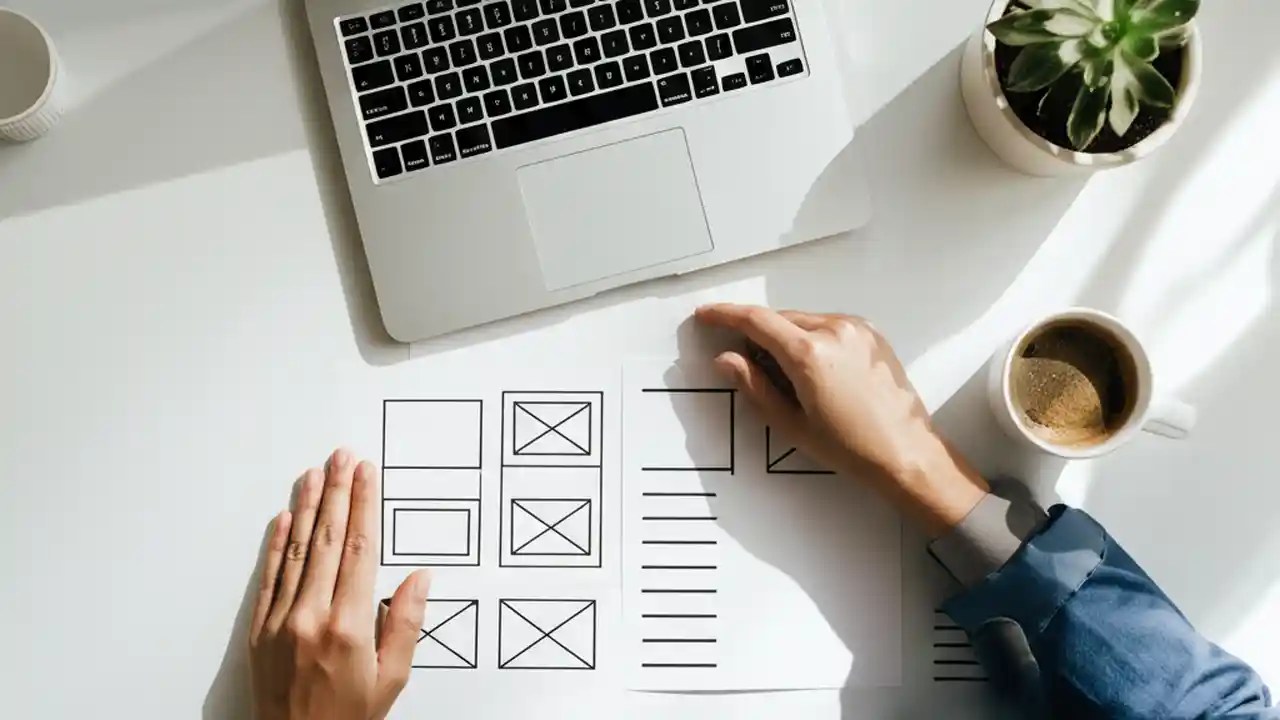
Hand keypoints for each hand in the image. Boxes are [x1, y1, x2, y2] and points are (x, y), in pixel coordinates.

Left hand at [250, 449, 430, 719]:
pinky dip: (276, 545)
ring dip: (305, 508)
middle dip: (336, 493)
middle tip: (342, 457)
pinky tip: (283, 518)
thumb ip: (405, 624)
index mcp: (349, 627)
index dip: (364, 506)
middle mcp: (310, 618)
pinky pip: (270, 578)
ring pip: (296, 551)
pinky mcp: (259, 632)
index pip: (359, 550)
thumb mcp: (391, 679)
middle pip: (327, 540)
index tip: (367, 474)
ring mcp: (281, 622)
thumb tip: (419, 579)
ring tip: (313, 474)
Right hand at [695, 304, 987, 535]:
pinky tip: (816, 372)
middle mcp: (835, 330)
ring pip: (805, 321)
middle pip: (781, 319)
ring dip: (787, 337)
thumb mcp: (791, 424)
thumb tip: (725, 359)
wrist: (906, 452)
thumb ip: (754, 386)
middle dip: (758, 334)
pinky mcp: (872, 334)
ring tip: (788, 377)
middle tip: (749, 364)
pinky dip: (812, 338)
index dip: (726, 315)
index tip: (706, 314)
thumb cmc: (848, 447)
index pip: (757, 321)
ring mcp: (857, 329)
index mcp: (810, 354)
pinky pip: (829, 326)